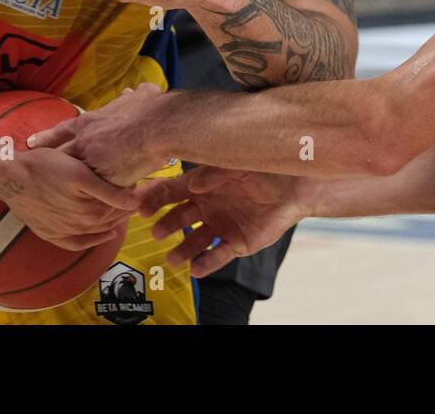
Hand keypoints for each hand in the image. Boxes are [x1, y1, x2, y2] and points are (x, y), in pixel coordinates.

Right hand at [0, 145, 137, 250]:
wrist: (10, 176)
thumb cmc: (45, 165)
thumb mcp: (79, 172)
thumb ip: (107, 190)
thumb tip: (133, 201)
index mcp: (88, 207)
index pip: (119, 205)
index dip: (132, 196)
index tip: (140, 185)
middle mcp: (79, 223)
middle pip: (110, 218)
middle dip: (126, 209)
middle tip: (137, 197)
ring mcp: (64, 230)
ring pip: (98, 230)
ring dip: (114, 221)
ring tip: (123, 210)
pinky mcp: (51, 234)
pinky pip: (78, 243)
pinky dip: (94, 240)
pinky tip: (105, 235)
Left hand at [26, 83, 172, 186]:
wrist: (156, 129)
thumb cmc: (149, 111)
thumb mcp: (140, 98)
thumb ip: (133, 97)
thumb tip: (133, 91)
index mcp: (89, 123)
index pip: (61, 132)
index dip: (46, 138)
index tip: (32, 143)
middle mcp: (83, 142)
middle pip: (57, 156)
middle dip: (44, 164)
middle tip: (30, 169)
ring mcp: (89, 163)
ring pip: (68, 177)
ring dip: (60, 185)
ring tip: (47, 195)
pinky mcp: (100, 181)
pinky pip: (89, 193)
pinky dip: (85, 199)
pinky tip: (79, 209)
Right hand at [137, 167, 312, 276]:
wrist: (295, 187)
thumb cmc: (262, 168)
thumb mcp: (234, 164)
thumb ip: (213, 174)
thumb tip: (192, 184)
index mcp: (202, 185)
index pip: (172, 192)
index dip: (155, 199)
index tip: (140, 207)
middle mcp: (207, 207)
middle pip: (179, 218)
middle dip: (166, 226)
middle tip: (156, 233)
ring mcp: (220, 226)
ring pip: (195, 241)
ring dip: (183, 250)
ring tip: (173, 259)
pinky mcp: (236, 243)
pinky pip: (218, 255)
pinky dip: (206, 263)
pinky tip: (195, 269)